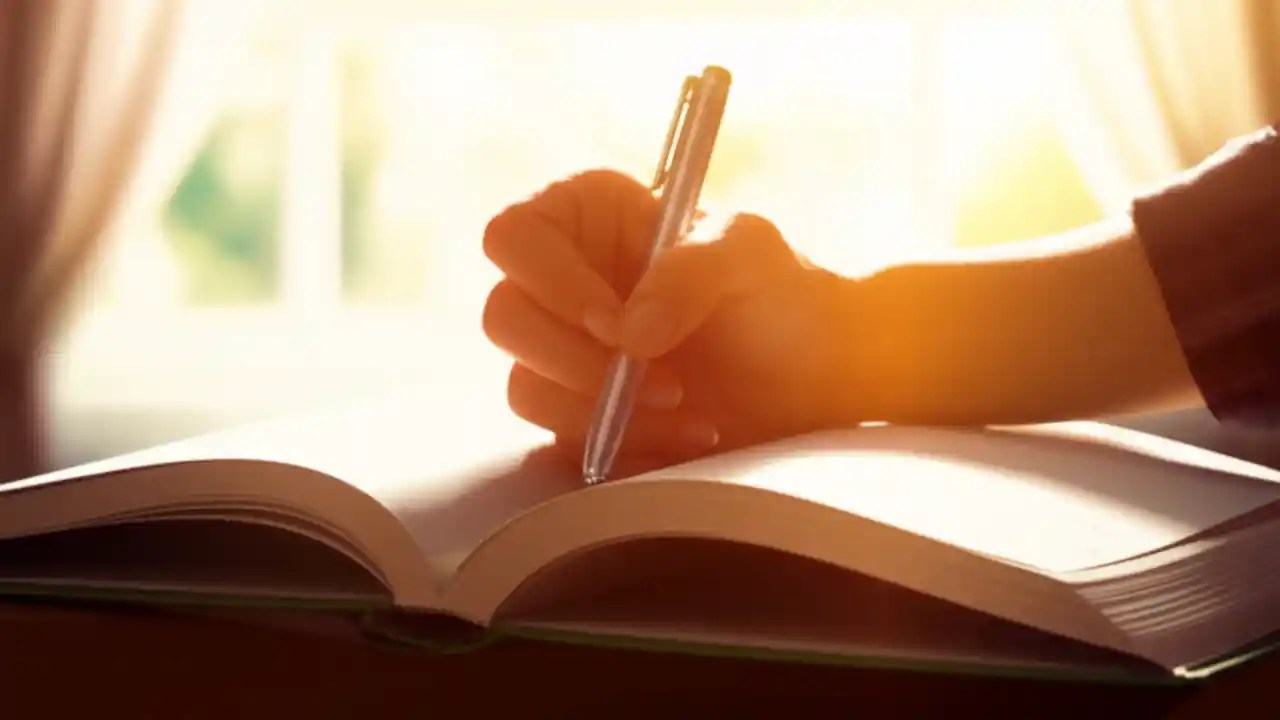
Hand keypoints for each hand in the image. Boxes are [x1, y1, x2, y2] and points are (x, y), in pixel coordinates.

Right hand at [482, 169, 860, 471]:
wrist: (813, 376)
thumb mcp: (749, 255)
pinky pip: (562, 440)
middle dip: (580, 362)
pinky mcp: (579, 411)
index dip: (552, 284)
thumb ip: (689, 271)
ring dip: (607, 413)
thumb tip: (628, 332)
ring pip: (528, 388)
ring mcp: (565, 349)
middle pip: (504, 318)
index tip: (616, 324)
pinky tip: (684, 437)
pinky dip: (623, 447)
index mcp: (587, 217)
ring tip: (690, 413)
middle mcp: (563, 280)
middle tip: (663, 381)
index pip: (515, 237)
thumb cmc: (781, 294)